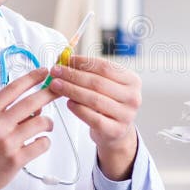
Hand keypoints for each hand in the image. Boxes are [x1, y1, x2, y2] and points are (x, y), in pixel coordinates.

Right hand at [0, 67, 57, 189]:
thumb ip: (3, 112)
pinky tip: (39, 143)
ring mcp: (7, 143)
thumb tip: (33, 105)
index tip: (44, 72)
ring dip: (48, 123)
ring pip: (41, 122)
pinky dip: (44, 142)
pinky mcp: (15, 160)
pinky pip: (41, 144)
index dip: (32, 78)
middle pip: (31, 102)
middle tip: (59, 90)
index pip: (13, 89)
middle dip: (49, 93)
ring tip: (47, 126)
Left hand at [48, 55, 140, 180]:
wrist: (116, 131)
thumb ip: (90, 72)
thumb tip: (66, 58)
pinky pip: (93, 118)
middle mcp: (133, 97)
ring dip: (71, 90)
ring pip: (94, 100)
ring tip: (56, 85)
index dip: (84, 62)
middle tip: (56, 71)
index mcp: (132, 81)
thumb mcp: (106, 85)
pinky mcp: (116, 130)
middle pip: (98, 83)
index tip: (66, 60)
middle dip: (73, 75)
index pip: (105, 67)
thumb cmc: (109, 103)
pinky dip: (78, 109)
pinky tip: (68, 102)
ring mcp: (126, 115)